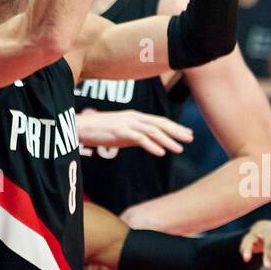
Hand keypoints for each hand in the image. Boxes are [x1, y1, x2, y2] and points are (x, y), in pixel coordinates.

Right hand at [77, 108, 193, 156]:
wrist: (80, 127)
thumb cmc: (99, 130)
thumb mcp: (121, 131)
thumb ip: (135, 135)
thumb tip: (148, 142)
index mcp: (134, 116)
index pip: (159, 121)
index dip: (174, 127)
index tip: (187, 133)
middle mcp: (133, 117)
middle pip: (159, 123)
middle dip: (176, 131)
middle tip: (190, 138)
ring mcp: (126, 124)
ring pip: (152, 131)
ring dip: (167, 140)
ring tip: (179, 149)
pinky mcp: (119, 132)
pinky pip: (139, 139)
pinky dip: (151, 145)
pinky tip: (160, 153)